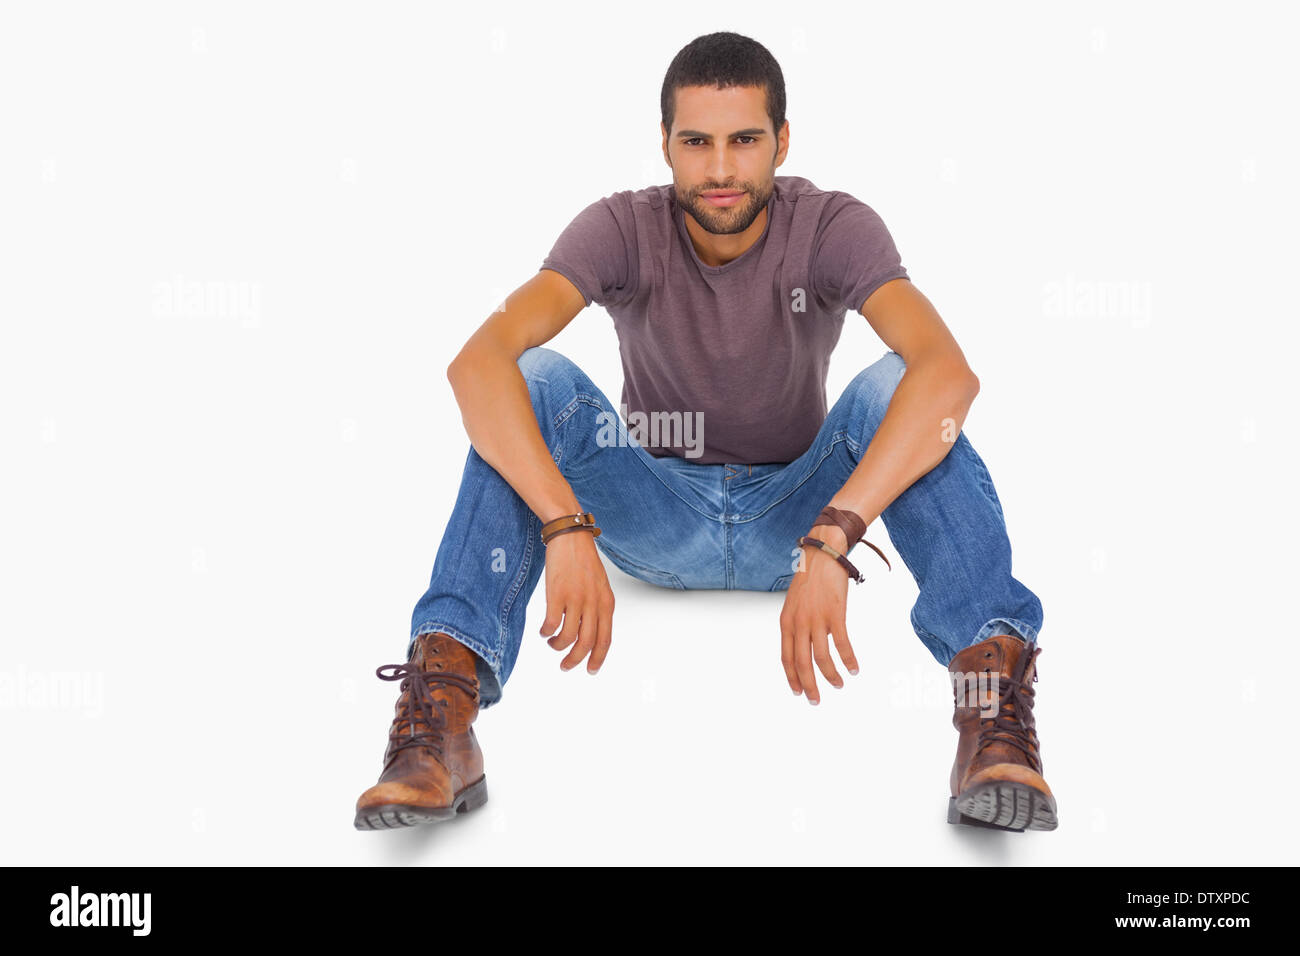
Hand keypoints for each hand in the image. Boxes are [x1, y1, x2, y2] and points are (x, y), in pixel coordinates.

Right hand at [538, 529, 615, 673]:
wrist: (570, 536)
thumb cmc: (583, 561)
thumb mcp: (599, 585)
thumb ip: (598, 608)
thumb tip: (589, 633)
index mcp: (607, 603)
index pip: (605, 639)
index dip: (598, 658)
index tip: (590, 670)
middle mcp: (593, 603)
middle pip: (587, 643)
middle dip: (575, 660)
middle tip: (565, 667)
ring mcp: (575, 599)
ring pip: (568, 637)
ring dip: (558, 647)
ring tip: (552, 643)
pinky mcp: (557, 594)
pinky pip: (552, 624)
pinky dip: (547, 632)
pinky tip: (544, 630)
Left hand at [779, 526, 859, 704]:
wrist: (823, 555)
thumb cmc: (810, 578)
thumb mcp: (795, 603)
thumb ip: (797, 624)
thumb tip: (803, 645)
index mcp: (787, 622)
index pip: (786, 657)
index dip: (792, 677)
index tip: (798, 691)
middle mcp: (799, 623)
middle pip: (802, 663)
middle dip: (809, 685)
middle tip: (815, 700)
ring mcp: (816, 619)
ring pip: (821, 658)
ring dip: (830, 676)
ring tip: (839, 685)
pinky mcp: (835, 614)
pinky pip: (842, 644)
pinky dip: (848, 659)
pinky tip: (854, 668)